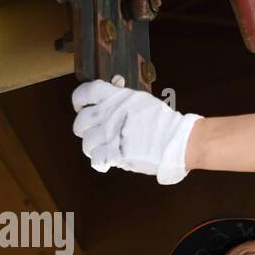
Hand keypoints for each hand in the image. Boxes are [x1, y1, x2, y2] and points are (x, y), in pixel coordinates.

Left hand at [71, 79, 201, 184]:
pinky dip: (100, 163)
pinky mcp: (114, 154)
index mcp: (117, 98)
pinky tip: (107, 162)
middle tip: (91, 133)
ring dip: (93, 148)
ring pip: (87, 143)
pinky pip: (96, 160)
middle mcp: (109, 115)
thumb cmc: (163, 121)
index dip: (79, 99)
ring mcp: (110, 135)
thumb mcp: (141, 100)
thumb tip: (112, 92)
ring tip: (104, 149)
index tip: (80, 105)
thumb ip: (122, 99)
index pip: (86, 92)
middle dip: (83, 129)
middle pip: (81, 121)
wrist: (176, 141)